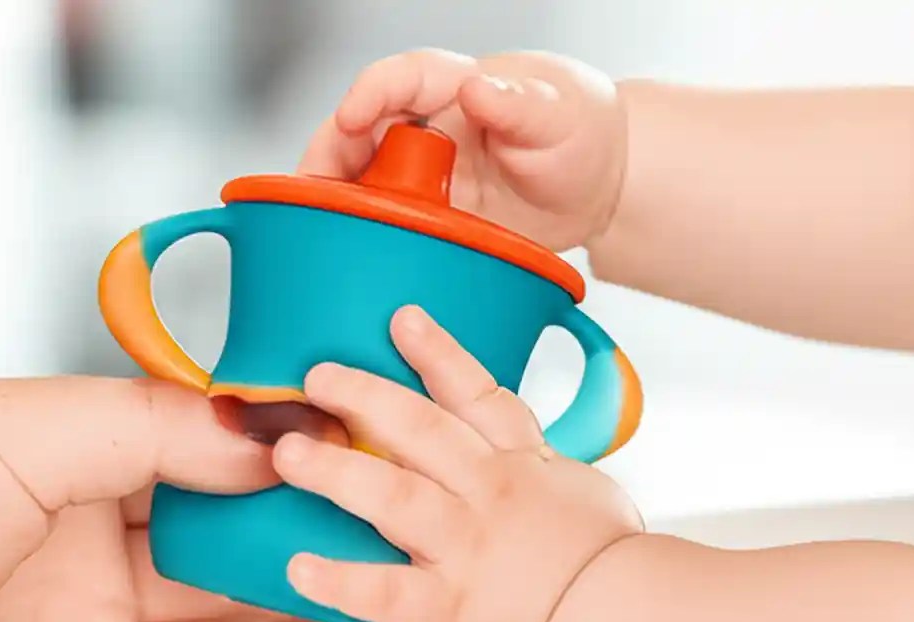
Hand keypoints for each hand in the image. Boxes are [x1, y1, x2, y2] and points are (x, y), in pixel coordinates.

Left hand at [270, 307, 641, 621]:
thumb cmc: (615, 572)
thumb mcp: (590, 500)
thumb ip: (548, 476)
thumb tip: (537, 468)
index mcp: (522, 466)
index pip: (478, 396)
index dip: (439, 353)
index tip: (403, 320)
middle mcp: (489, 494)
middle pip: (420, 428)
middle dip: (364, 394)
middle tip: (320, 374)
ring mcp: (467, 546)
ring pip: (391, 494)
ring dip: (334, 470)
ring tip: (289, 453)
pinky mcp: (450, 606)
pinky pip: (383, 590)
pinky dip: (338, 581)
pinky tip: (298, 568)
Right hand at [298, 49, 624, 251]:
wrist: (600, 186)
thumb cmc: (580, 131)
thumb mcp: (557, 115)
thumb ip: (517, 104)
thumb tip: (476, 87)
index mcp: (454, 86)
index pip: (399, 77)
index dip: (367, 94)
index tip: (350, 118)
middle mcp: (425, 126)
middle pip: (357, 130)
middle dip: (328, 155)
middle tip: (313, 188)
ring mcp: (420, 173)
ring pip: (360, 177)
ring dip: (336, 198)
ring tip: (317, 225)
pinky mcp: (424, 214)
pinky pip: (382, 219)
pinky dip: (360, 233)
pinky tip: (350, 252)